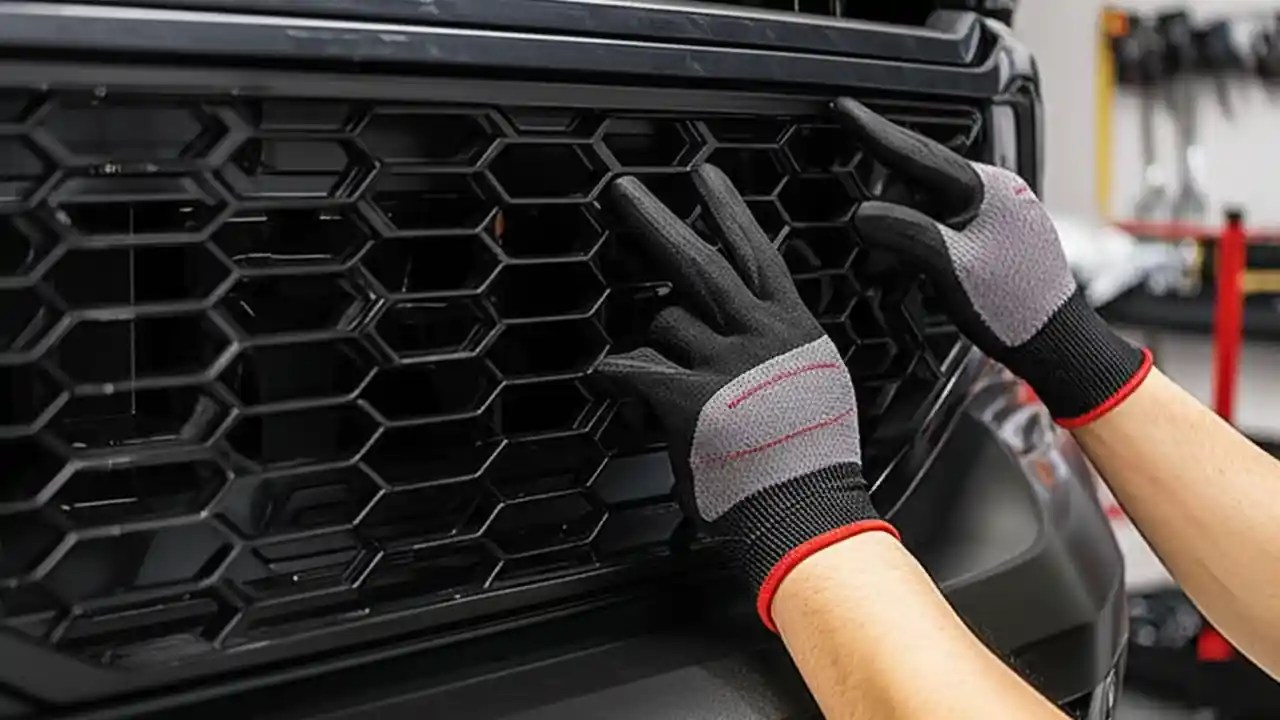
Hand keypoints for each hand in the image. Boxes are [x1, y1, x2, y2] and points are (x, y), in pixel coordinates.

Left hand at [597, 165, 895, 630]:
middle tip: (622, 188)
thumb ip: (780, 343)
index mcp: (792, 327)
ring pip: (664, 324)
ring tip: (680, 386)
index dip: (727, 210)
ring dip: (659, 349)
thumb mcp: (814, 380)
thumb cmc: (810, 458)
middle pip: (698, 262)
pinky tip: (617, 386)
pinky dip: (616, 375)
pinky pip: (629, 367)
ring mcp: (723, 363)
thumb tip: (751, 325)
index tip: (705, 174)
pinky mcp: (687, 397)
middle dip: (654, 218)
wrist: (806, 511)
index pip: (757, 252)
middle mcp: (759, 334)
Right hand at [835, 97, 1152, 426]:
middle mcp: (993, 193)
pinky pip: (942, 228)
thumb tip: (862, 215)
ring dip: (899, 233)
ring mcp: (995, 216)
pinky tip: (906, 274)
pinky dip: (917, 246)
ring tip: (883, 270)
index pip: (920, 154)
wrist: (1058, 344)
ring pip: (928, 209)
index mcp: (987, 189)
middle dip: (882, 203)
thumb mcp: (953, 269)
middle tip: (853, 225)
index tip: (843, 110)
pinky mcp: (993, 239)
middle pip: (919, 182)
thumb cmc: (1017, 307)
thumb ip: (906, 235)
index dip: (875, 133)